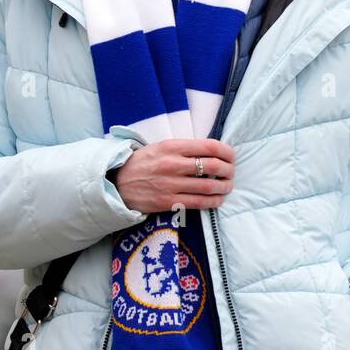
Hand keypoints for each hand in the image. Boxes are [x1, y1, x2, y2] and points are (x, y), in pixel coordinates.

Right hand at [109, 138, 234, 215]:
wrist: (118, 183)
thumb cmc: (143, 163)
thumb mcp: (161, 146)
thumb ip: (185, 148)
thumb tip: (213, 152)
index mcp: (172, 146)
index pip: (209, 146)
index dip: (226, 151)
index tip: (231, 156)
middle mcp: (173, 164)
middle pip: (213, 166)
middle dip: (228, 170)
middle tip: (231, 172)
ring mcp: (171, 185)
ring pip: (209, 186)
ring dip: (224, 187)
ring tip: (227, 186)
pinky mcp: (168, 202)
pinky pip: (198, 203)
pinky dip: (213, 201)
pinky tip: (218, 199)